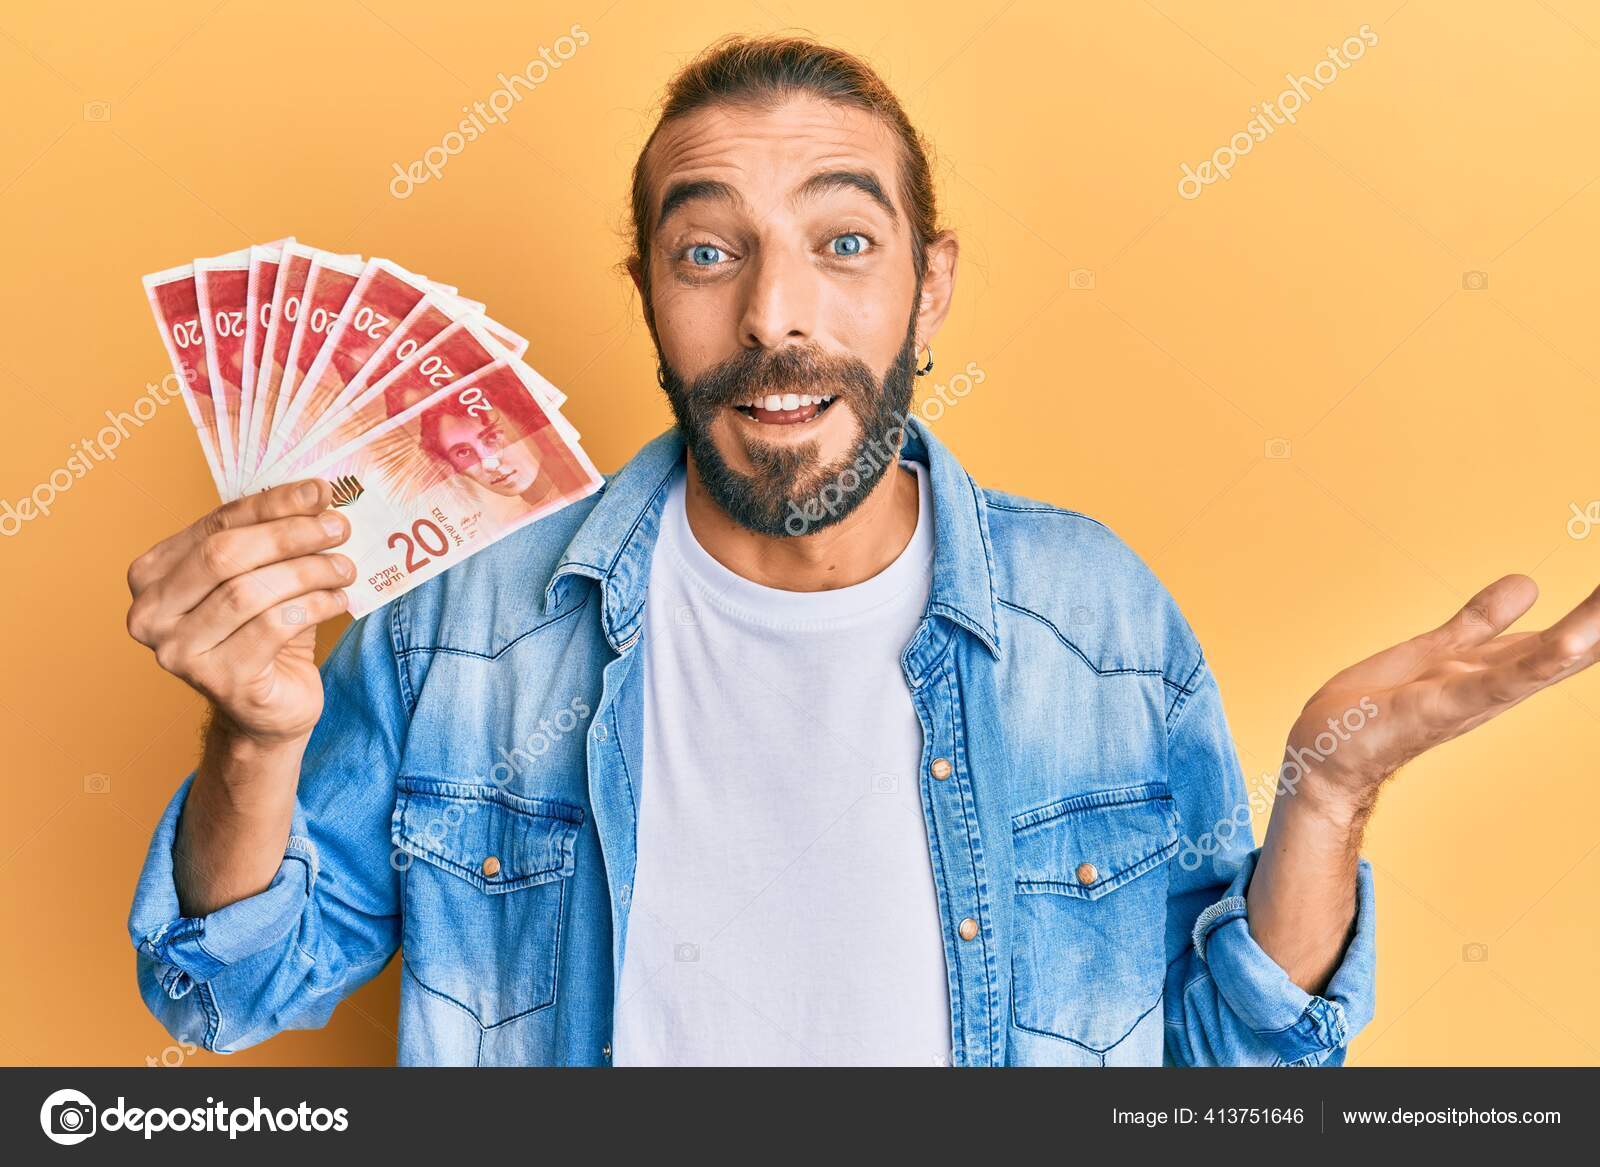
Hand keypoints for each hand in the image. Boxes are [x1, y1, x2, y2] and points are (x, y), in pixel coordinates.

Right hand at [125, 479, 353, 747]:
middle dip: (289, 534)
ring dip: (308, 571)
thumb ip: (271, 538)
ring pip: (249, 592)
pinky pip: (273, 627)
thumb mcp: (261, 577)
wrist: (267, 710)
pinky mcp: (219, 680)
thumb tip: (317, 493)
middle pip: (225, 555)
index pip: (216, 524)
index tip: (320, 490)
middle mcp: (151, 613)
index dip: (271, 503)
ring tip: (345, 567)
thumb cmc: (264, 634)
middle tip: (338, 527)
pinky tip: (339, 600)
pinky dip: (314, 606)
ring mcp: (179, 652)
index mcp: (152, 574)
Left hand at [1282, 574, 1599, 821]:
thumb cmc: (1379, 707)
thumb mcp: (1440, 650)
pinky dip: (1531, 664)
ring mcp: (1470, 699)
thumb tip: (1530, 583)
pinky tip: (1567, 642)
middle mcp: (1497, 686)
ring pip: (1543, 662)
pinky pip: (1492, 683)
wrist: (1324, 754)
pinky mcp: (1436, 708)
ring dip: (1587, 634)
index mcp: (1502, 668)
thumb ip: (1482, 621)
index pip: (1572, 633)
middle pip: (1572, 647)